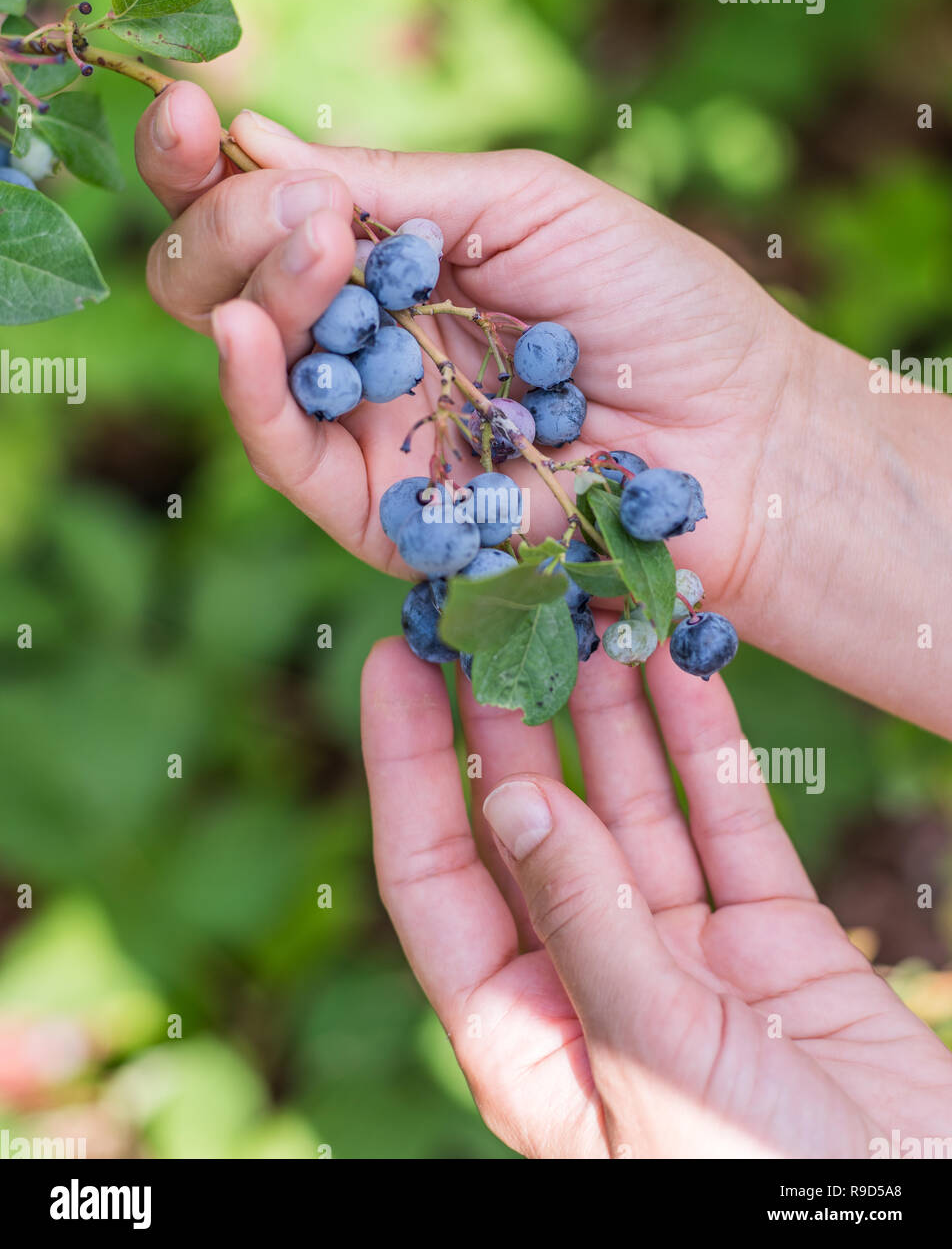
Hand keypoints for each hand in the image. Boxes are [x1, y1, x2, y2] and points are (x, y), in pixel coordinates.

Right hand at [136, 84, 951, 737]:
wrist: (741, 431)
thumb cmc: (656, 304)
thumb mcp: (526, 203)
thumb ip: (395, 186)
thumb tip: (253, 140)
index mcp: (389, 256)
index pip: (261, 207)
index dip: (201, 160)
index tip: (187, 113)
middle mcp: (362, 337)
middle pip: (224, 281)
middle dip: (228, 227)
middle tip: (308, 211)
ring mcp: (366, 425)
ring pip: (245, 360)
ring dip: (254, 290)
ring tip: (315, 248)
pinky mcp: (382, 511)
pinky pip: (288, 457)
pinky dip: (253, 394)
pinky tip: (252, 333)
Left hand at [360, 629, 951, 1157]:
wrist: (924, 1221)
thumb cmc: (760, 1189)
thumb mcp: (653, 1060)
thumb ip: (586, 922)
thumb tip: (512, 800)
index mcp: (525, 1034)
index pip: (436, 877)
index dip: (408, 764)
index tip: (399, 660)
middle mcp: (590, 981)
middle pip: (530, 821)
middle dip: (511, 713)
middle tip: (496, 607)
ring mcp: (683, 954)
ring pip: (630, 804)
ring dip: (609, 707)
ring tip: (587, 608)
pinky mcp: (771, 936)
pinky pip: (727, 818)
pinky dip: (706, 741)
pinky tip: (683, 664)